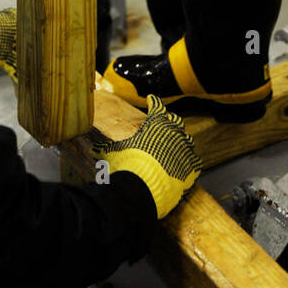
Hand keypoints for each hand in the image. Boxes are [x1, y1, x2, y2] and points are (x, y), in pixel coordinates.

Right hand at [93, 95, 200, 218]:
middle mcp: (174, 131)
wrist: (145, 188)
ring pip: (186, 140)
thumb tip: (93, 150)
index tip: (152, 99)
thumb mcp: (114, 153)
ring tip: (177, 144)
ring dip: (181, 141)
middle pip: (174, 121)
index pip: (156, 106)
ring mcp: (185, 149)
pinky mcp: (192, 167)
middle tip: (166, 122)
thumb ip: (107, 149)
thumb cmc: (128, 164)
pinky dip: (190, 162)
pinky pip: (194, 161)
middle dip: (169, 122)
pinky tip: (188, 163)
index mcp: (156, 122)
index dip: (153, 102)